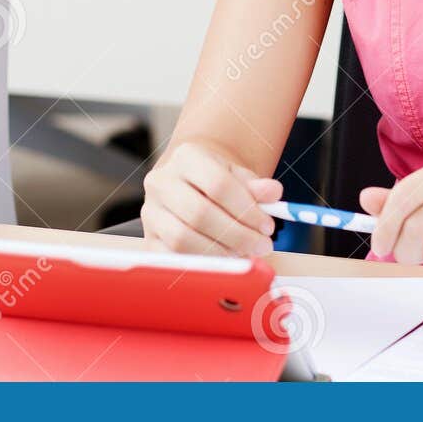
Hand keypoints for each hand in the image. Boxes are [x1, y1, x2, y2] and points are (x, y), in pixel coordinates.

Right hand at [141, 141, 281, 255]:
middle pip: (199, 213)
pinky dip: (200, 264)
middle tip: (261, 246)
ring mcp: (151, 211)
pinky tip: (222, 262)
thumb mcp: (239, 177)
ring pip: (183, 238)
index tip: (268, 227)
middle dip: (237, 235)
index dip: (246, 210)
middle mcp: (161, 181)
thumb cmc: (217, 182)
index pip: (218, 184)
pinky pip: (172, 258)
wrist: (190, 185)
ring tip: (243, 255)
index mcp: (186, 157)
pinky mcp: (148, 238)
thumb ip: (257, 186)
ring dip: (220, 253)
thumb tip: (273, 193)